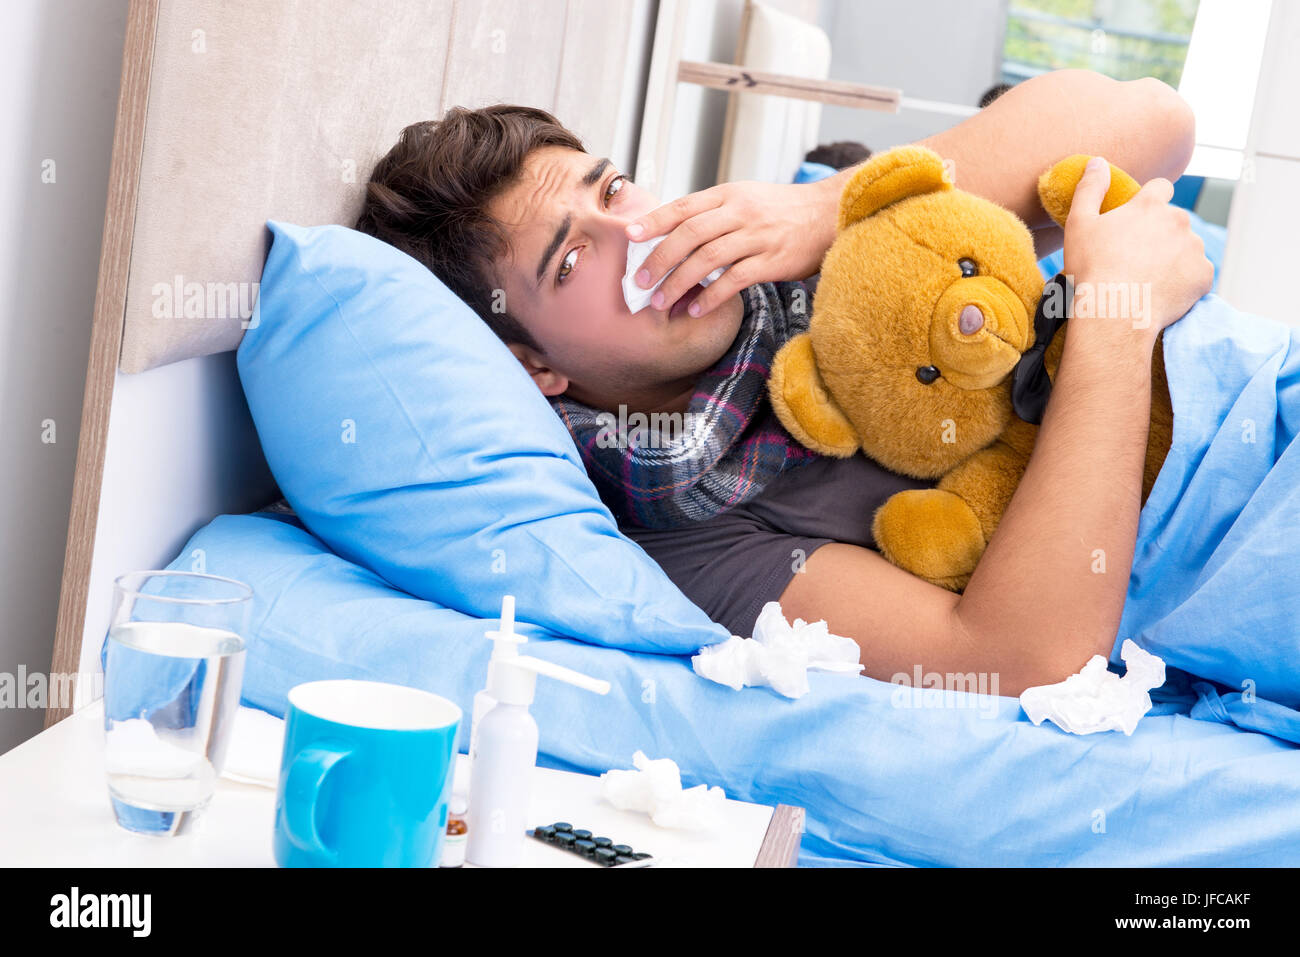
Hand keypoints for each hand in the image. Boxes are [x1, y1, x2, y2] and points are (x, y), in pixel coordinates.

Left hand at [625, 176, 839, 315]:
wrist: (830, 213)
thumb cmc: (783, 211)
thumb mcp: (747, 199)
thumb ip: (714, 213)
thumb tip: (673, 232)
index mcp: (729, 195)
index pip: (684, 207)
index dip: (654, 221)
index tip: (630, 236)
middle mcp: (740, 212)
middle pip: (690, 234)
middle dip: (659, 259)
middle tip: (639, 282)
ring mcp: (757, 236)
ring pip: (708, 258)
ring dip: (679, 282)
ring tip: (661, 302)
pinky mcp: (772, 261)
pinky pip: (735, 280)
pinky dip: (711, 296)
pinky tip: (695, 310)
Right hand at [1062, 156, 1212, 344]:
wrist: (1114, 312)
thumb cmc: (1091, 269)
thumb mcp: (1079, 224)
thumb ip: (1090, 188)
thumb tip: (1097, 162)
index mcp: (1150, 205)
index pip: (1160, 188)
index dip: (1149, 202)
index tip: (1137, 221)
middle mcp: (1178, 220)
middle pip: (1173, 221)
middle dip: (1160, 234)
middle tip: (1135, 258)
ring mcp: (1194, 248)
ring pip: (1186, 247)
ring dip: (1173, 257)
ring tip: (1147, 279)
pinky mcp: (1204, 275)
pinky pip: (1196, 273)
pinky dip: (1183, 281)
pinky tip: (1162, 292)